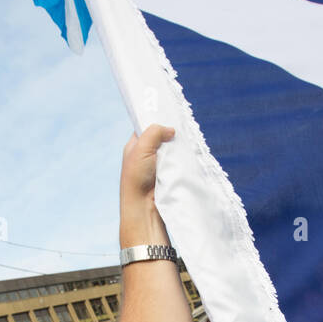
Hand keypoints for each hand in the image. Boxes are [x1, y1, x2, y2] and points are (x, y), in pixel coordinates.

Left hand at [119, 124, 174, 246]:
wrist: (144, 207)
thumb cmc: (137, 177)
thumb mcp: (141, 147)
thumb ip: (154, 132)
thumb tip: (171, 130)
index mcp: (134, 146)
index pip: (146, 128)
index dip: (156, 121)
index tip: (169, 114)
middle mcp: (145, 155)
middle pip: (161, 138)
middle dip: (170, 135)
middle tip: (181, 128)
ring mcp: (157, 166)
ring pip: (171, 150)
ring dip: (177, 148)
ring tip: (186, 141)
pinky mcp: (168, 175)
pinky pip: (177, 162)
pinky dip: (182, 159)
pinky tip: (188, 154)